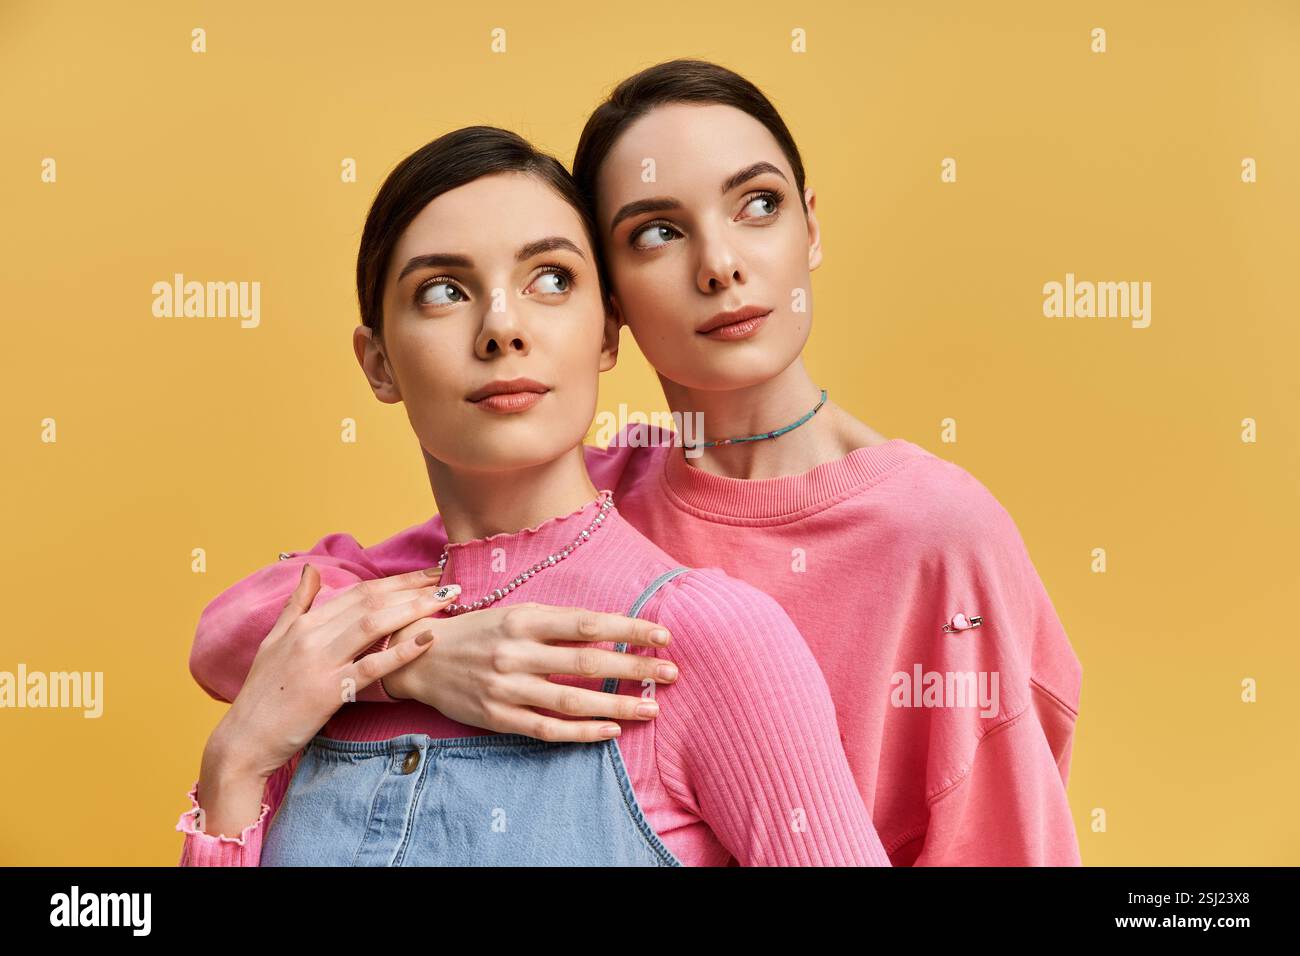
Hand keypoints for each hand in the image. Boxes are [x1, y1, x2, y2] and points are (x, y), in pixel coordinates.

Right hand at [204, 563, 458, 781]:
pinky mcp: (328, 692)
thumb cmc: (263, 693)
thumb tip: (310, 571)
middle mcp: (311, 636)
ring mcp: (320, 663)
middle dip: (412, 587)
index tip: (427, 574)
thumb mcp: (274, 641)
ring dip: (413, 608)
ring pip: (373, 625)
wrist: (244, 740)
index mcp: (304, 623)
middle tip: (448, 579)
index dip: (396, 580)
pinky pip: (371, 667)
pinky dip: (401, 652)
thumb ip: (297, 605)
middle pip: (371, 601)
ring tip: (447, 600)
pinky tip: (428, 639)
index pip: (359, 592)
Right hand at [382, 602, 678, 741]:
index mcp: (524, 618)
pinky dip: (583, 733)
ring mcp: (507, 688)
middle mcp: (516, 652)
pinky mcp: (498, 718)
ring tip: (653, 708)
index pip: (588, 623)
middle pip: (588, 663)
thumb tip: (612, 629)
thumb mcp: (515, 613)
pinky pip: (549, 729)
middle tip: (672, 674)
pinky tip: (612, 731)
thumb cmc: (478, 632)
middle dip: (635, 668)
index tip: (664, 636)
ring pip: (573, 701)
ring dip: (618, 705)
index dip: (629, 629)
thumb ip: (558, 623)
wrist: (420, 659)